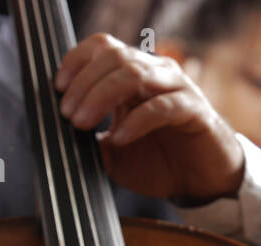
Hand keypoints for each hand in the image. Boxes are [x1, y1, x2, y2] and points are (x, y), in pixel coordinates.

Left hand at [54, 33, 244, 201]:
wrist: (203, 184)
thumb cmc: (162, 163)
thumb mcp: (116, 158)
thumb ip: (92, 144)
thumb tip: (63, 138)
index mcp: (135, 76)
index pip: (103, 46)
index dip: (76, 60)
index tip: (57, 88)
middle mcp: (156, 74)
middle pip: (114, 57)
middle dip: (84, 84)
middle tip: (68, 115)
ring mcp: (177, 89)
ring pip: (134, 74)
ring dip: (101, 96)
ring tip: (83, 124)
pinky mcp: (195, 111)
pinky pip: (162, 106)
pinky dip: (136, 121)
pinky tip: (120, 138)